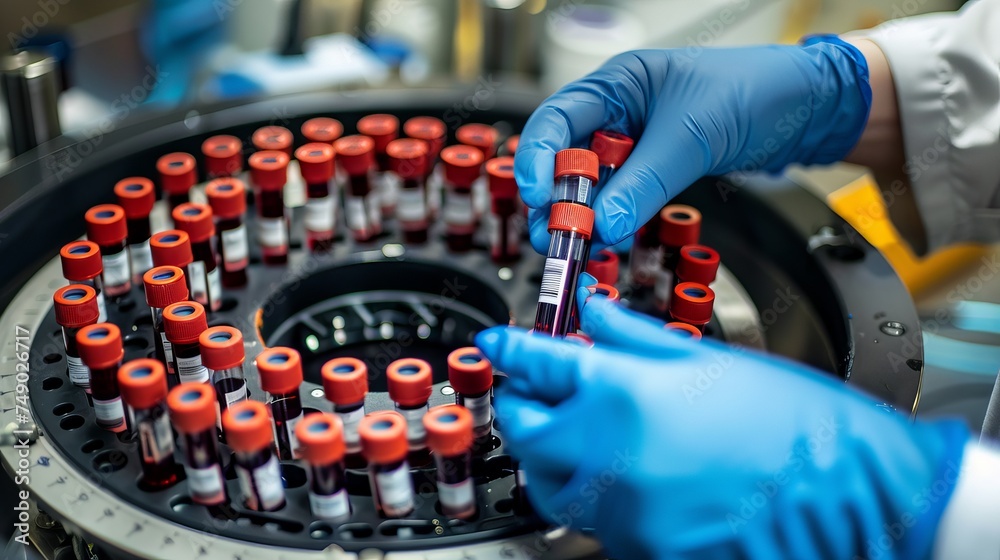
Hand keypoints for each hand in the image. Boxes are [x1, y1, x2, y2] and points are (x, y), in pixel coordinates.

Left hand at [476, 289, 966, 558]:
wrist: (855, 496)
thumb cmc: (797, 424)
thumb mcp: (712, 360)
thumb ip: (635, 336)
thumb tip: (592, 311)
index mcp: (624, 393)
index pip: (538, 364)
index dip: (510, 350)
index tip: (496, 346)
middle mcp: (609, 456)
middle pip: (524, 429)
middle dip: (521, 404)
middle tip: (534, 389)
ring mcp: (621, 511)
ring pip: (548, 483)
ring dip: (549, 455)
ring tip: (579, 434)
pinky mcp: (639, 550)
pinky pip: (591, 521)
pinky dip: (593, 495)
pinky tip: (627, 474)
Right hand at [515, 38, 871, 252]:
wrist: (809, 107)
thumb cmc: (757, 91)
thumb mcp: (693, 135)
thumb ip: (645, 182)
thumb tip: (603, 225)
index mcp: (617, 83)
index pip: (557, 120)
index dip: (538, 159)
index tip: (538, 197)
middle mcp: (619, 113)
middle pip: (566, 157)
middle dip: (555, 198)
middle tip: (551, 236)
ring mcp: (636, 142)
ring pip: (591, 182)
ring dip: (581, 215)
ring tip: (574, 245)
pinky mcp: (655, 168)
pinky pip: (621, 195)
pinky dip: (612, 218)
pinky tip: (607, 237)